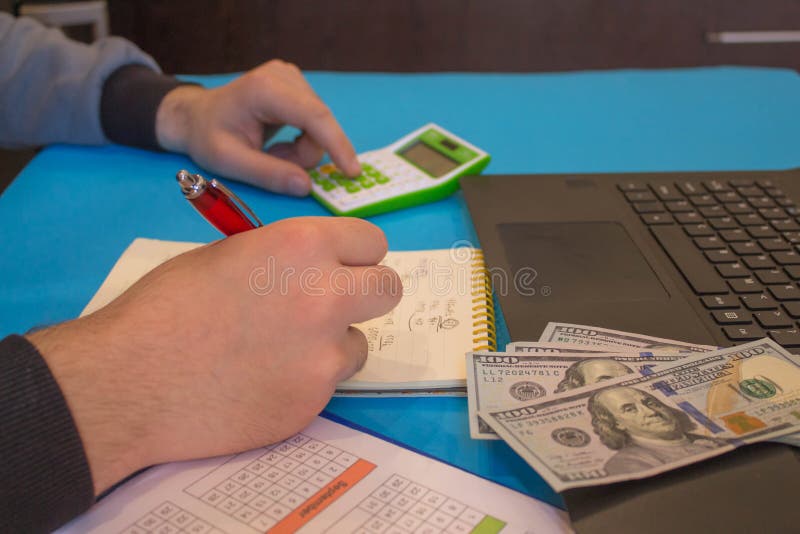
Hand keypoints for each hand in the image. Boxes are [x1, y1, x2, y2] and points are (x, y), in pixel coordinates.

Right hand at [27, 217, 400, 493]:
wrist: (131, 380)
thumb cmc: (166, 307)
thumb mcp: (229, 257)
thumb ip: (284, 260)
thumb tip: (313, 268)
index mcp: (302, 246)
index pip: (372, 242)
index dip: (356, 254)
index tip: (343, 266)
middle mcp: (327, 295)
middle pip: (389, 289)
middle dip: (366, 294)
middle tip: (333, 306)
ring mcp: (324, 354)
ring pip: (359, 344)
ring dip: (332, 345)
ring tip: (280, 352)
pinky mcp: (314, 401)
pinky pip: (329, 383)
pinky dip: (306, 381)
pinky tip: (263, 383)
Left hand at [155, 59, 360, 195]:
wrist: (196, 116)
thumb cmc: (207, 137)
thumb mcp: (229, 161)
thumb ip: (268, 174)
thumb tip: (307, 187)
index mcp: (265, 89)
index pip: (314, 116)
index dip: (337, 145)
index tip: (352, 172)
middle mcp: (284, 76)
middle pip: (319, 124)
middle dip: (305, 155)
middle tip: (275, 165)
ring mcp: (293, 78)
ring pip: (320, 127)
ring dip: (301, 151)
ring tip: (272, 155)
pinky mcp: (298, 87)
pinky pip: (316, 123)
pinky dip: (302, 141)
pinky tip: (279, 144)